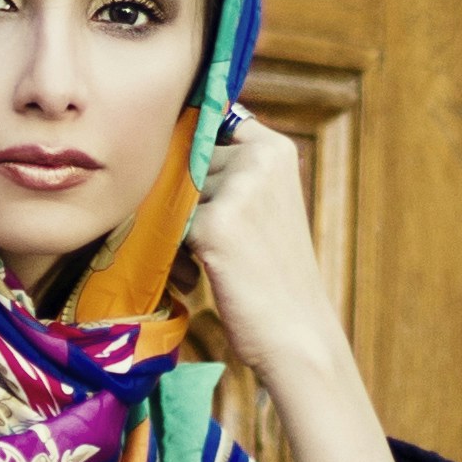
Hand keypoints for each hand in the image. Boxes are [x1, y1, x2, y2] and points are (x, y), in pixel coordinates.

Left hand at [183, 115, 399, 461]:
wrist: (295, 335)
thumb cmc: (273, 275)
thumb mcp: (263, 207)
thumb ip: (230, 173)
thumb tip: (167, 149)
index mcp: (274, 148)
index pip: (206, 126)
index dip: (190, 159)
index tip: (198, 195)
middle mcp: (258, 158)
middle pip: (183, 164)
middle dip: (183, 201)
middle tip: (209, 245)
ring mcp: (238, 188)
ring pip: (172, 196)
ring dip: (174, 228)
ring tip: (201, 264)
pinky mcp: (214, 224)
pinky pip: (166, 227)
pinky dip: (172, 254)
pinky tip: (195, 277)